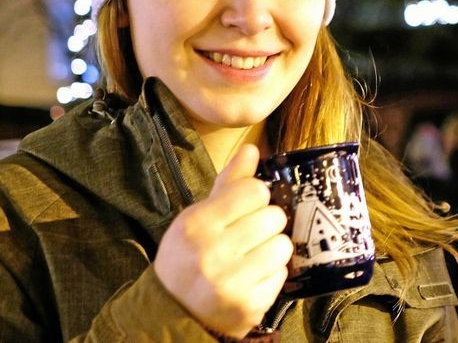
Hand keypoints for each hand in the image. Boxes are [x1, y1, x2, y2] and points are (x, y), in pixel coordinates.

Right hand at [154, 144, 291, 338]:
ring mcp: (231, 283)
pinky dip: (271, 274)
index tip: (243, 209)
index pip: (254, 190)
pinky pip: (282, 274)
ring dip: (272, 249)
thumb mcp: (199, 216)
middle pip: (274, 217)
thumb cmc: (190, 254)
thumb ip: (229, 184)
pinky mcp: (249, 305)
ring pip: (282, 245)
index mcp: (197, 224)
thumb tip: (252, 148)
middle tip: (248, 235)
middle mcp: (213, 253)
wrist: (174, 309)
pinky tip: (251, 277)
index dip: (254, 197)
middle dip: (265, 224)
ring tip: (251, 257)